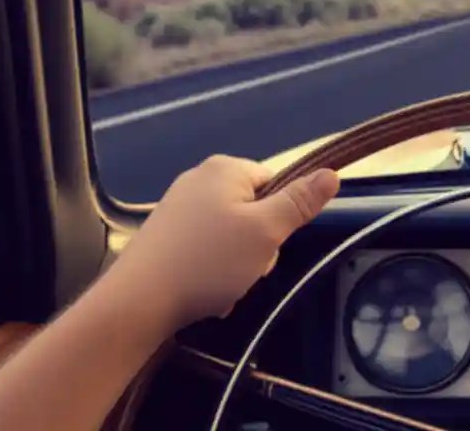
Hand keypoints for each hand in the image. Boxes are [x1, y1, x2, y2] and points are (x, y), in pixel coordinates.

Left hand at [107, 155, 339, 330]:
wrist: (138, 301)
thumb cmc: (208, 261)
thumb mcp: (266, 232)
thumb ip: (300, 202)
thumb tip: (332, 173)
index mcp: (225, 168)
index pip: (277, 183)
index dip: (281, 217)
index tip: (269, 244)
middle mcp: (200, 178)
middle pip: (254, 209)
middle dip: (258, 245)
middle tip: (246, 269)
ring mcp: (178, 207)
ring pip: (232, 234)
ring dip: (237, 264)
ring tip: (223, 285)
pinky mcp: (165, 234)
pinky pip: (206, 248)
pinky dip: (212, 270)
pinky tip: (204, 291)